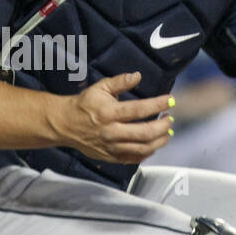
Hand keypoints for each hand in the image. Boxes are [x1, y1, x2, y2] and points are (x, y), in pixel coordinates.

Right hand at [50, 72, 173, 163]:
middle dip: (163, 126)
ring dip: (160, 141)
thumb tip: (137, 75)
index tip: (170, 101)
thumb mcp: (100, 87)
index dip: (158, 105)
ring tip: (167, 132)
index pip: (139, 110)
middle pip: (145, 133)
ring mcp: (111, 147)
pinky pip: (134, 159)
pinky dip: (147, 153)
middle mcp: (111, 132)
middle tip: (169, 119)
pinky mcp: (110, 156)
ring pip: (143, 148)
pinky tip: (154, 144)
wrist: (65, 124)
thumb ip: (119, 81)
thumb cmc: (84, 104)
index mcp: (109, 113)